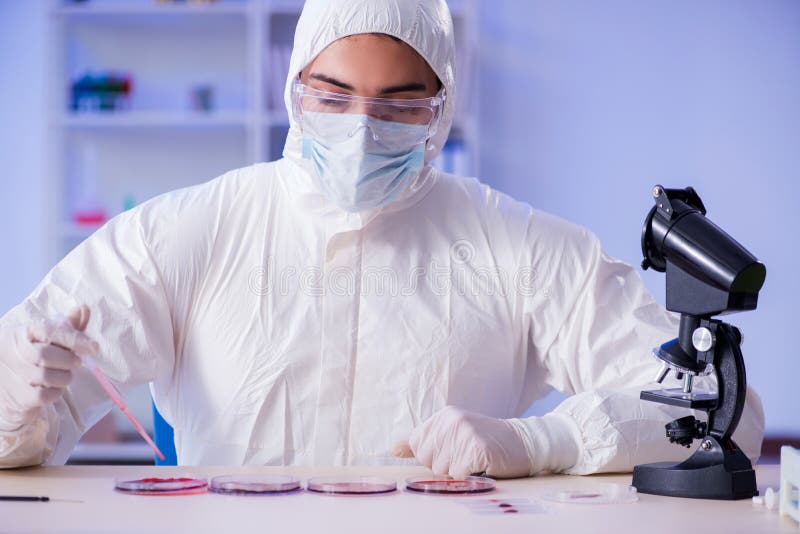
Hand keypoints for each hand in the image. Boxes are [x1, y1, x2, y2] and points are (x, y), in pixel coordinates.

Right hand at [0, 306, 97, 429]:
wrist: (13, 388)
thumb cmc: (36, 358)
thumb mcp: (51, 340)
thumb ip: (68, 326)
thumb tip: (84, 308)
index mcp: (20, 333)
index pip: (48, 331)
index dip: (73, 338)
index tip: (94, 347)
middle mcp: (10, 352)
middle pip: (44, 355)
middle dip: (68, 360)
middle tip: (76, 362)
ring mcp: (9, 376)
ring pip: (46, 377)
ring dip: (64, 377)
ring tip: (63, 374)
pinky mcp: (16, 398)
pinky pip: (44, 396)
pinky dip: (56, 393)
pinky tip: (54, 388)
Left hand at [395, 406, 532, 478]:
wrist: (522, 443)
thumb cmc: (485, 442)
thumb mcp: (452, 434)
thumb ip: (423, 440)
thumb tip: (393, 448)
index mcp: (443, 416)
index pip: (418, 446)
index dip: (434, 456)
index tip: (454, 450)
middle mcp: (451, 421)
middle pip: (428, 460)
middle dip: (445, 466)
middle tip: (467, 456)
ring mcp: (464, 433)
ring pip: (443, 471)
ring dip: (459, 472)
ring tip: (475, 460)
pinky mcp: (477, 448)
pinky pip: (459, 475)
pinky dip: (471, 476)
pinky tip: (483, 465)